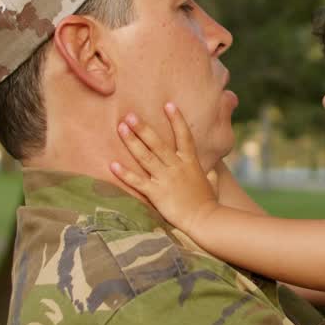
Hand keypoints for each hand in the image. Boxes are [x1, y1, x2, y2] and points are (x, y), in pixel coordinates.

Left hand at [110, 103, 220, 230]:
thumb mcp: (213, 184)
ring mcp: (165, 179)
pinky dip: (124, 173)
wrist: (205, 220)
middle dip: (143, 128)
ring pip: (145, 156)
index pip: (184, 135)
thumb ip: (211, 174)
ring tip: (121, 128)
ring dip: (132, 142)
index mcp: (190, 162)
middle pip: (158, 143)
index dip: (177, 119)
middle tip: (130, 114)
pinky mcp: (156, 194)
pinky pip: (137, 182)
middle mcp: (176, 166)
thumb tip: (213, 171)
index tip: (168, 104)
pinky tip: (112, 164)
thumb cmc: (209, 203)